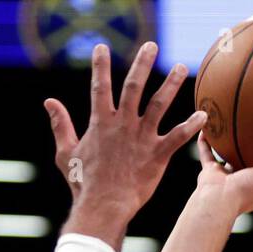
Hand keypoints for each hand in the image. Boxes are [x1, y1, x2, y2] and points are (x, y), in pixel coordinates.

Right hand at [46, 42, 206, 243]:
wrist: (103, 206)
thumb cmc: (83, 183)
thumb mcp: (65, 153)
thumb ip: (60, 125)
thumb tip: (49, 102)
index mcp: (100, 123)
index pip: (99, 87)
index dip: (99, 66)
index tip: (101, 47)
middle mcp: (122, 125)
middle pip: (133, 86)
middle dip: (142, 63)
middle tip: (151, 44)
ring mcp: (141, 138)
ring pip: (159, 104)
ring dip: (171, 84)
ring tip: (181, 67)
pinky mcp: (157, 155)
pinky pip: (177, 137)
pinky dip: (191, 126)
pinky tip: (204, 115)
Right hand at [194, 133, 252, 216]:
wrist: (215, 201)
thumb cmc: (246, 192)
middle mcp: (252, 185)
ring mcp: (232, 179)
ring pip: (237, 161)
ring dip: (240, 148)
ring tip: (246, 128)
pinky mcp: (213, 174)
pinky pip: (209, 155)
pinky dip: (207, 143)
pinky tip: (209, 126)